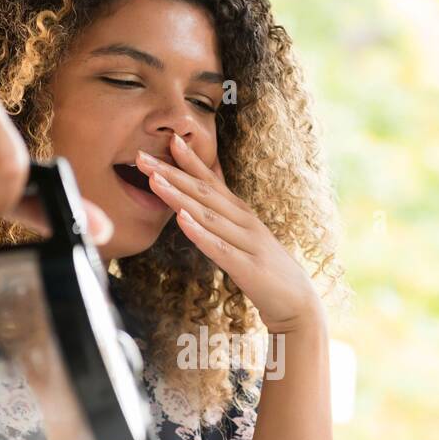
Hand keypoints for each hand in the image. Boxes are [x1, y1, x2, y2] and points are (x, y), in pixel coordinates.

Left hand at [136, 133, 321, 333]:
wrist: (297, 301)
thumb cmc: (264, 268)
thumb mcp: (243, 236)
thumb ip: (223, 216)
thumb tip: (200, 198)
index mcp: (240, 212)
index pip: (211, 180)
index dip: (189, 160)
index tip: (168, 137)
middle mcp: (244, 221)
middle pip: (203, 192)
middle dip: (172, 173)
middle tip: (141, 157)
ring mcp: (247, 242)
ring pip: (208, 215)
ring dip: (180, 197)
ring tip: (155, 180)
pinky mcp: (248, 267)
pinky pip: (220, 247)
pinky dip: (200, 233)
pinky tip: (182, 220)